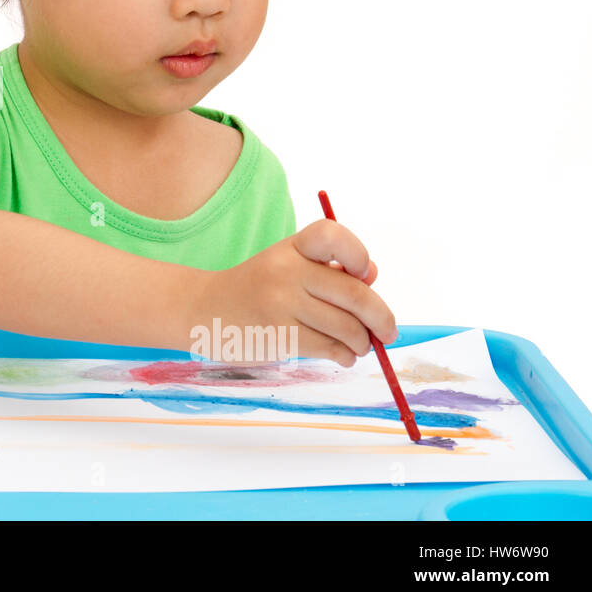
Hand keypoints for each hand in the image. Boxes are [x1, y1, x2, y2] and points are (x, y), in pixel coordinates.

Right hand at [196, 219, 396, 366]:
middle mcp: (286, 270)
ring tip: (359, 346)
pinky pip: (329, 347)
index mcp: (291, 248)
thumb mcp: (287, 266)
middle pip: (355, 293)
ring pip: (347, 327)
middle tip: (388, 332)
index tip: (363, 275)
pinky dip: (344, 356)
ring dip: (362, 342)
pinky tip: (341, 355)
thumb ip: (328, 269)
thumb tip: (372, 278)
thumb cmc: (256, 288)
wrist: (204, 310)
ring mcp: (281, 303)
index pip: (333, 236)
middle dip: (381, 318)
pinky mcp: (279, 335)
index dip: (358, 255)